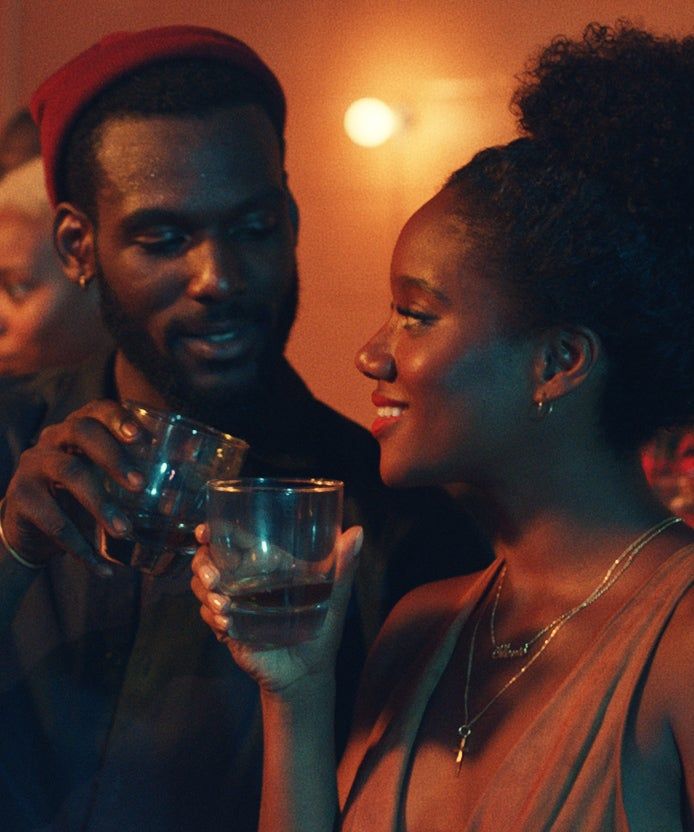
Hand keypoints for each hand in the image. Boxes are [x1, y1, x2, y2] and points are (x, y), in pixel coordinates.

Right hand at [1, 399, 145, 574]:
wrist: (30, 529)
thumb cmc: (80, 497)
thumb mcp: (105, 481)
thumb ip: (138, 475)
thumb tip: (188, 474)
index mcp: (79, 429)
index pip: (98, 409)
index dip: (119, 419)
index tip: (141, 438)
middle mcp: (54, 439)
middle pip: (82, 432)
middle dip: (114, 456)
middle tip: (140, 486)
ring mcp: (34, 465)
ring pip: (69, 473)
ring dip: (101, 504)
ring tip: (124, 531)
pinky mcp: (21, 497)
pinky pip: (53, 520)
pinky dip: (81, 546)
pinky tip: (102, 568)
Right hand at [190, 524, 362, 694]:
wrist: (306, 674)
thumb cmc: (323, 630)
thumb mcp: (335, 597)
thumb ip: (344, 567)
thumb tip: (357, 531)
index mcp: (267, 564)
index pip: (234, 538)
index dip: (214, 531)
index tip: (205, 531)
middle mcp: (245, 579)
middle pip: (208, 559)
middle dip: (203, 564)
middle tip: (214, 579)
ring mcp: (232, 602)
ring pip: (202, 585)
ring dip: (205, 592)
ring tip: (223, 607)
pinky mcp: (226, 626)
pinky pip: (206, 614)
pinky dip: (211, 617)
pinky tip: (226, 624)